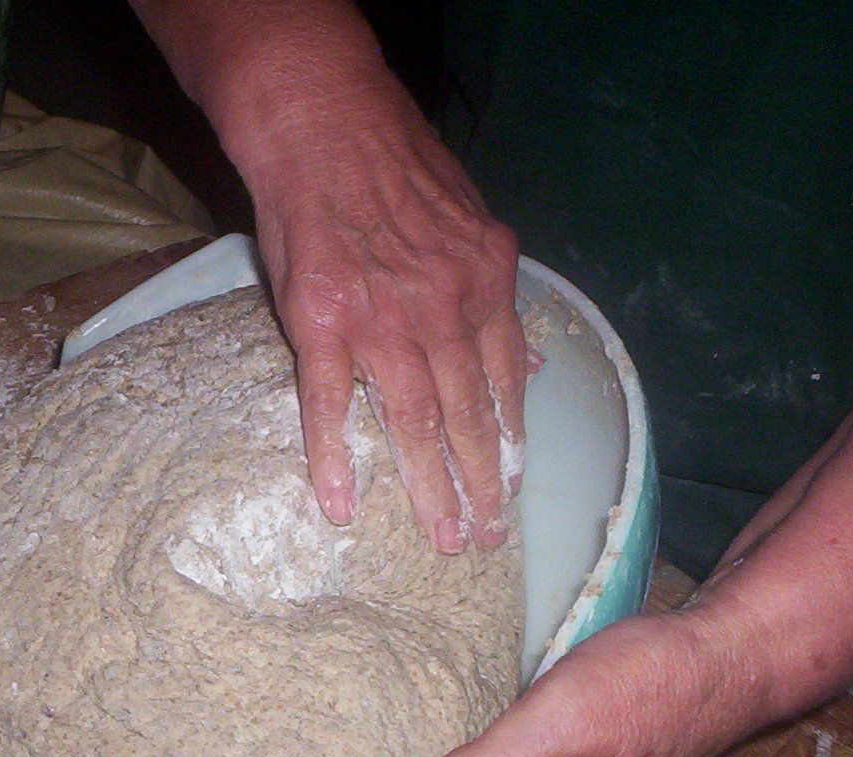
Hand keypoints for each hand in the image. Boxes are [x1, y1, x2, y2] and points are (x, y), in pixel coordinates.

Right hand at [245, 81, 528, 552]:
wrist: (323, 120)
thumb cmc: (396, 165)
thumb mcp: (472, 221)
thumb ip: (496, 297)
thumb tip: (532, 360)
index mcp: (483, 284)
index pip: (505, 381)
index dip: (510, 442)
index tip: (513, 490)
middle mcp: (442, 309)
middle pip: (468, 415)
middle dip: (481, 485)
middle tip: (483, 539)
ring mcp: (381, 320)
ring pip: (412, 422)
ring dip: (428, 488)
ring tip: (439, 538)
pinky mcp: (320, 323)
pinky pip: (328, 403)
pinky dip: (332, 457)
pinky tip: (339, 504)